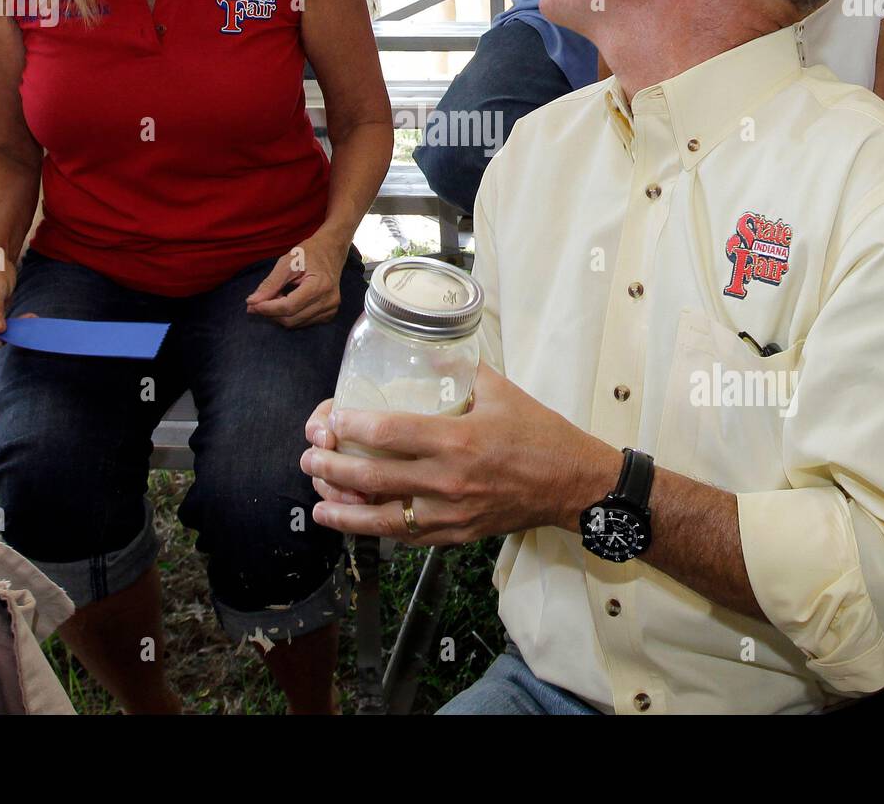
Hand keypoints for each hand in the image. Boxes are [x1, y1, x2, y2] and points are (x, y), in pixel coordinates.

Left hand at [246, 232, 349, 328]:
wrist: (331, 251)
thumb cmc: (309, 253)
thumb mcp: (287, 262)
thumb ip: (270, 284)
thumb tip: (252, 302)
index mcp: (320, 286)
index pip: (289, 307)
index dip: (268, 308)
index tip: (251, 304)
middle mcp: (328, 301)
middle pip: (291, 318)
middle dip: (270, 312)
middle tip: (258, 301)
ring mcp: (330, 310)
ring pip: (295, 323)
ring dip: (279, 314)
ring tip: (275, 297)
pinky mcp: (329, 315)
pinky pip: (302, 323)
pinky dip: (289, 315)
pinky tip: (287, 301)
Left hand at [300, 364, 622, 545]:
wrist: (573, 483)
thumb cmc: (539, 433)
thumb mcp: (499, 389)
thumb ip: (458, 369)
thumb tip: (423, 347)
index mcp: (458, 440)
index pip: (389, 433)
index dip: (351, 426)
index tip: (331, 418)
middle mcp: (449, 481)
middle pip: (374, 479)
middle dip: (333, 469)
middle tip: (310, 457)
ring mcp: (452, 514)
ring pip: (384, 519)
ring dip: (344, 511)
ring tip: (318, 501)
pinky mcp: (457, 534)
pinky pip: (408, 536)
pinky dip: (378, 529)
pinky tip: (357, 521)